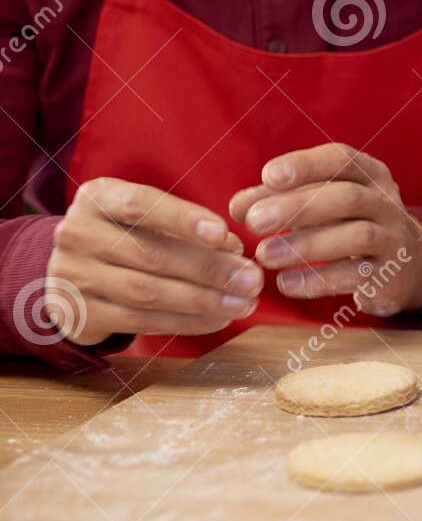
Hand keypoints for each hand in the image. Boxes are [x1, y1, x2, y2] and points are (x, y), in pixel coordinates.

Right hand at [43, 178, 261, 346]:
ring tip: (243, 304)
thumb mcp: (148, 219)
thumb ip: (187, 229)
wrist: (71, 274)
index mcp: (98, 198)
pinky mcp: (79, 314)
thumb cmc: (126, 237)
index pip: (141, 204)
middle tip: (252, 279)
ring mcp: (73, 276)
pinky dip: (185, 322)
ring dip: (203, 300)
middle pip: (151, 254)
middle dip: (209, 269)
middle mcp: (78, 234)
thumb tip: (234, 248)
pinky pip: (140, 321)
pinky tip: (218, 319)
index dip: (183, 219)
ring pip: (147, 292)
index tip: (222, 233)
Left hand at [228, 143, 421, 317]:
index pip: (342, 159)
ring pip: (357, 236)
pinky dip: (318, 280)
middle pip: (348, 198)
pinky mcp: (391, 276)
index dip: (306, 165)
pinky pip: (356, 276)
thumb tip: (236, 207)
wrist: (406, 267)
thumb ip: (278, 200)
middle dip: (298, 207)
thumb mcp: (320, 205)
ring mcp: (394, 239)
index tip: (268, 176)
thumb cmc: (350, 225)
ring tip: (264, 255)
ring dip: (306, 245)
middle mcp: (387, 202)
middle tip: (254, 221)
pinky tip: (286, 284)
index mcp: (370, 175)